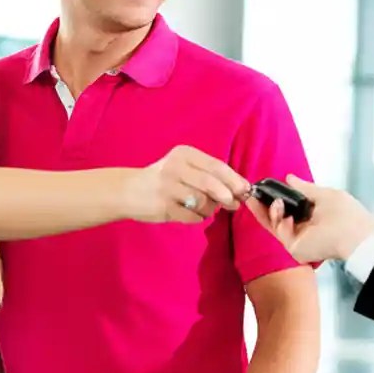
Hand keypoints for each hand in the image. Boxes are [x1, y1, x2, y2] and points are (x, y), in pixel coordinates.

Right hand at [124, 145, 251, 223]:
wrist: (128, 190)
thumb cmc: (163, 180)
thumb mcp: (184, 168)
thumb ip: (209, 176)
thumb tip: (239, 191)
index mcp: (184, 154)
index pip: (216, 166)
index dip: (234, 179)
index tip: (246, 190)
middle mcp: (176, 167)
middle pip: (211, 183)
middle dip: (227, 196)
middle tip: (234, 205)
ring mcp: (168, 187)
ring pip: (203, 201)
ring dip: (210, 209)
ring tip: (205, 210)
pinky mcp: (163, 205)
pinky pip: (191, 215)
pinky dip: (197, 218)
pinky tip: (191, 214)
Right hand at [247, 175, 373, 263]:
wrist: (353, 233)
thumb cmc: (346, 214)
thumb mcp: (323, 194)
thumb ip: (304, 188)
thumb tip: (289, 178)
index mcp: (313, 217)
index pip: (288, 209)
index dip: (275, 199)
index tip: (263, 188)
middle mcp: (304, 230)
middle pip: (276, 218)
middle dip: (263, 205)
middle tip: (251, 193)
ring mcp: (298, 239)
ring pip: (274, 224)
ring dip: (270, 209)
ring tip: (275, 201)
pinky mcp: (294, 247)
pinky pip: (278, 231)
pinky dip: (275, 218)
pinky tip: (279, 208)